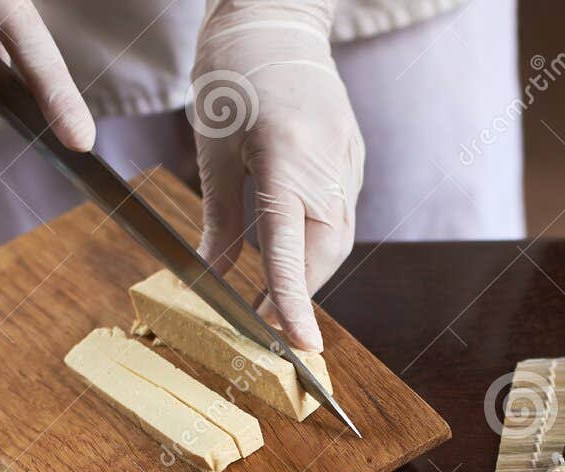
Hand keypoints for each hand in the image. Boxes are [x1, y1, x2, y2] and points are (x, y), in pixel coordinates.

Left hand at [190, 0, 364, 351]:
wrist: (275, 19)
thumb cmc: (234, 75)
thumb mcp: (214, 151)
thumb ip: (221, 220)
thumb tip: (214, 277)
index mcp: (288, 162)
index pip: (292, 252)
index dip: (293, 303)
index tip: (299, 345)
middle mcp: (328, 168)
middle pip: (323, 256)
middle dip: (296, 294)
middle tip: (262, 323)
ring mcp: (346, 164)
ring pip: (334, 240)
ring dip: (306, 272)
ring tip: (272, 294)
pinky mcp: (350, 159)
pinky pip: (336, 215)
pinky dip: (313, 241)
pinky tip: (289, 246)